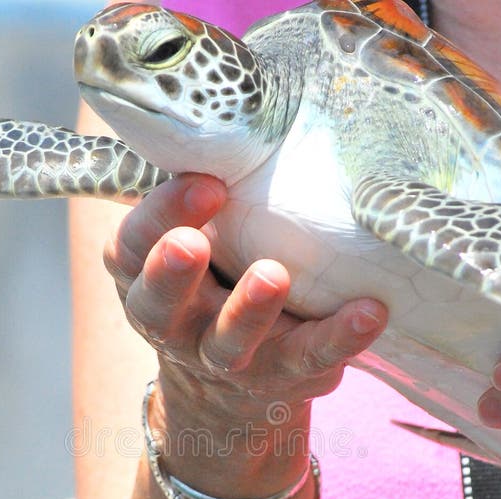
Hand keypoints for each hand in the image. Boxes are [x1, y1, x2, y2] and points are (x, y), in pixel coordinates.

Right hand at [104, 173, 386, 423]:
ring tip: (273, 275)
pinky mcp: (278, 375)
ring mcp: (223, 357)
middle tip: (191, 244)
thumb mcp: (189, 235)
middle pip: (158, 305)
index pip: (131, 247)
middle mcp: (173, 323)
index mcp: (142, 277)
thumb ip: (196, 196)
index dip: (159, 217)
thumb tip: (234, 116)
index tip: (204, 183)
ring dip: (248, 311)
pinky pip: (306, 359)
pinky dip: (337, 337)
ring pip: (226, 342)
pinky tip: (368, 313)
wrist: (225, 381)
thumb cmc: (210, 275)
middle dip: (171, 274)